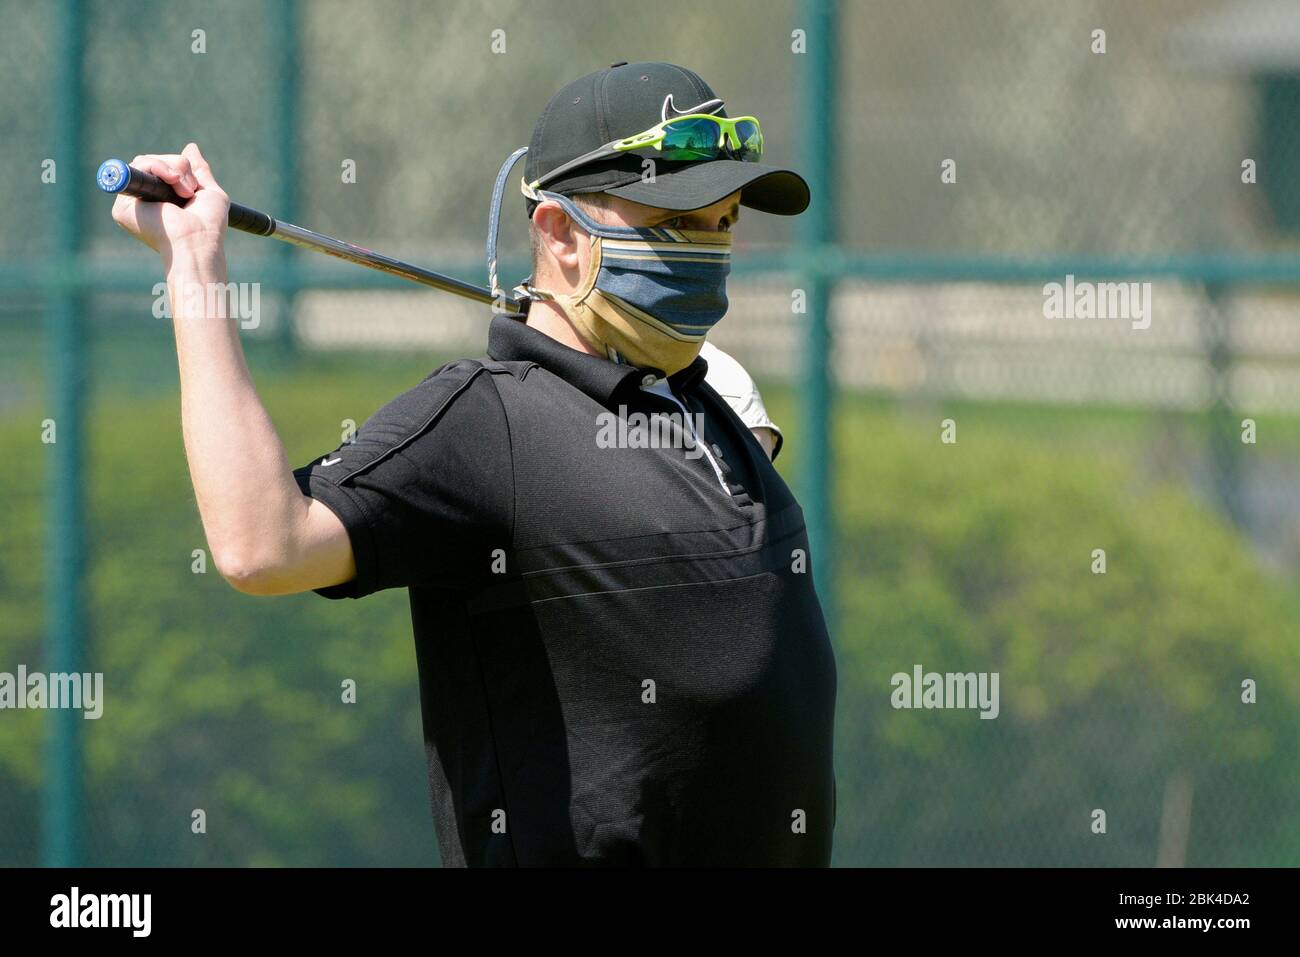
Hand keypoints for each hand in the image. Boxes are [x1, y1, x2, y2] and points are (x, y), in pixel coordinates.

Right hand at [111, 142, 229, 258]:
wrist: (197, 239)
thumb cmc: (208, 224)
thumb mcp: (209, 192)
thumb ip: (199, 170)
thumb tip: (191, 146)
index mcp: (162, 198)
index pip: (162, 168)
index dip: (179, 168)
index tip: (193, 187)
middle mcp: (145, 200)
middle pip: (154, 161)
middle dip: (178, 167)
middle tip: (190, 191)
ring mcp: (132, 202)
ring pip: (145, 161)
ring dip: (172, 170)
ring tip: (184, 192)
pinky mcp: (123, 206)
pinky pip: (136, 169)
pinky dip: (157, 168)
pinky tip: (172, 183)